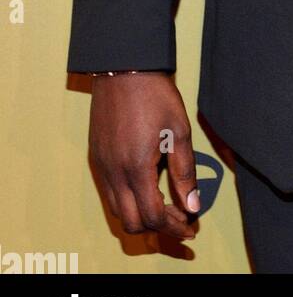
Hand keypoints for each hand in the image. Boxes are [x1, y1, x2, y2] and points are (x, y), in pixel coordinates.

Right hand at [89, 72, 199, 241]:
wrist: (123, 68)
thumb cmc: (155, 95)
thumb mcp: (179, 130)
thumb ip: (185, 171)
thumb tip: (192, 205)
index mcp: (136, 167)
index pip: (154, 216)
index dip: (174, 226)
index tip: (191, 226)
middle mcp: (114, 172)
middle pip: (133, 222)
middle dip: (159, 228)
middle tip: (182, 220)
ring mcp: (102, 166)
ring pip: (118, 211)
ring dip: (142, 216)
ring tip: (166, 208)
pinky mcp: (96, 158)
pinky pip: (109, 194)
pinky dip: (128, 202)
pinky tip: (147, 190)